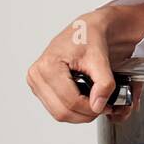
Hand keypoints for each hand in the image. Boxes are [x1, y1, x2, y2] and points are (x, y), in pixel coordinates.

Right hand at [26, 2, 143, 123]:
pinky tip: (85, 99)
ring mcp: (36, 82)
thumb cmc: (88, 36)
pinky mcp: (40, 88)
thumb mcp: (100, 57)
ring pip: (58, 113)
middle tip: (103, 106)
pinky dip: (72, 109)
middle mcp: (37, 74)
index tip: (106, 106)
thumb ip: (103, 83)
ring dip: (79, 114)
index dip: (90, 108)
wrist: (85, 29)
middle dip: (85, 114)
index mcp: (48, 66)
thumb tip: (99, 105)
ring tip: (96, 102)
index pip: (69, 101)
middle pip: (62, 112)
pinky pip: (57, 108)